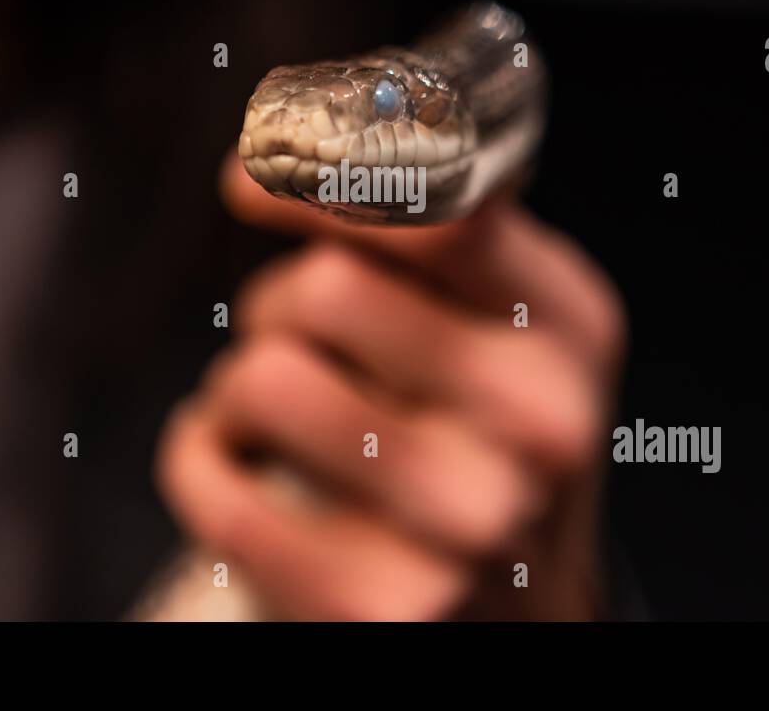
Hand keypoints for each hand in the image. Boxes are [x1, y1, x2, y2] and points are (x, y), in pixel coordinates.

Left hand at [155, 156, 625, 619]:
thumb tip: (267, 162)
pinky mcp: (377, 604)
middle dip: (279, 303)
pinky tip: (241, 469)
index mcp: (569, 326)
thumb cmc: (477, 432)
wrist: (508, 603)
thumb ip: (417, 228)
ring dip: (237, 385)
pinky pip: (214, 484)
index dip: (325, 177)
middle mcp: (540, 427)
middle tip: (298, 343)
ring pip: (263, 379)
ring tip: (278, 418)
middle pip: (327, 288)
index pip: (443, 212)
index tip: (249, 177)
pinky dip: (199, 458)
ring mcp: (466, 525)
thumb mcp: (496, 316)